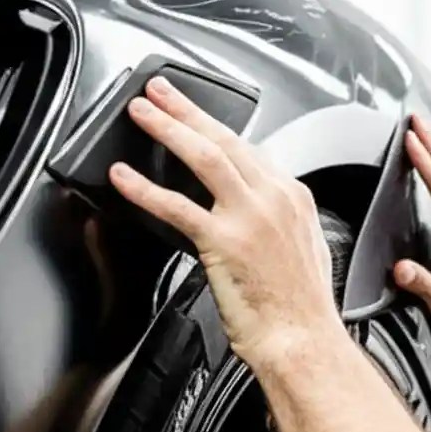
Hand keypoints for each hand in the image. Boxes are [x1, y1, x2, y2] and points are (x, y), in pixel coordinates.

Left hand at [108, 76, 343, 368]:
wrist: (303, 341)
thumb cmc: (301, 308)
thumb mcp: (305, 250)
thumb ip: (280, 221)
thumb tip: (258, 212)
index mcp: (293, 197)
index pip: (250, 148)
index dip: (216, 127)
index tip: (197, 116)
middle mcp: (274, 198)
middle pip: (225, 139)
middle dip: (188, 109)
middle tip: (160, 90)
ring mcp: (250, 216)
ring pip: (204, 156)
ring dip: (168, 128)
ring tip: (141, 112)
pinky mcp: (224, 241)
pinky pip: (176, 205)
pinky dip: (145, 188)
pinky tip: (124, 177)